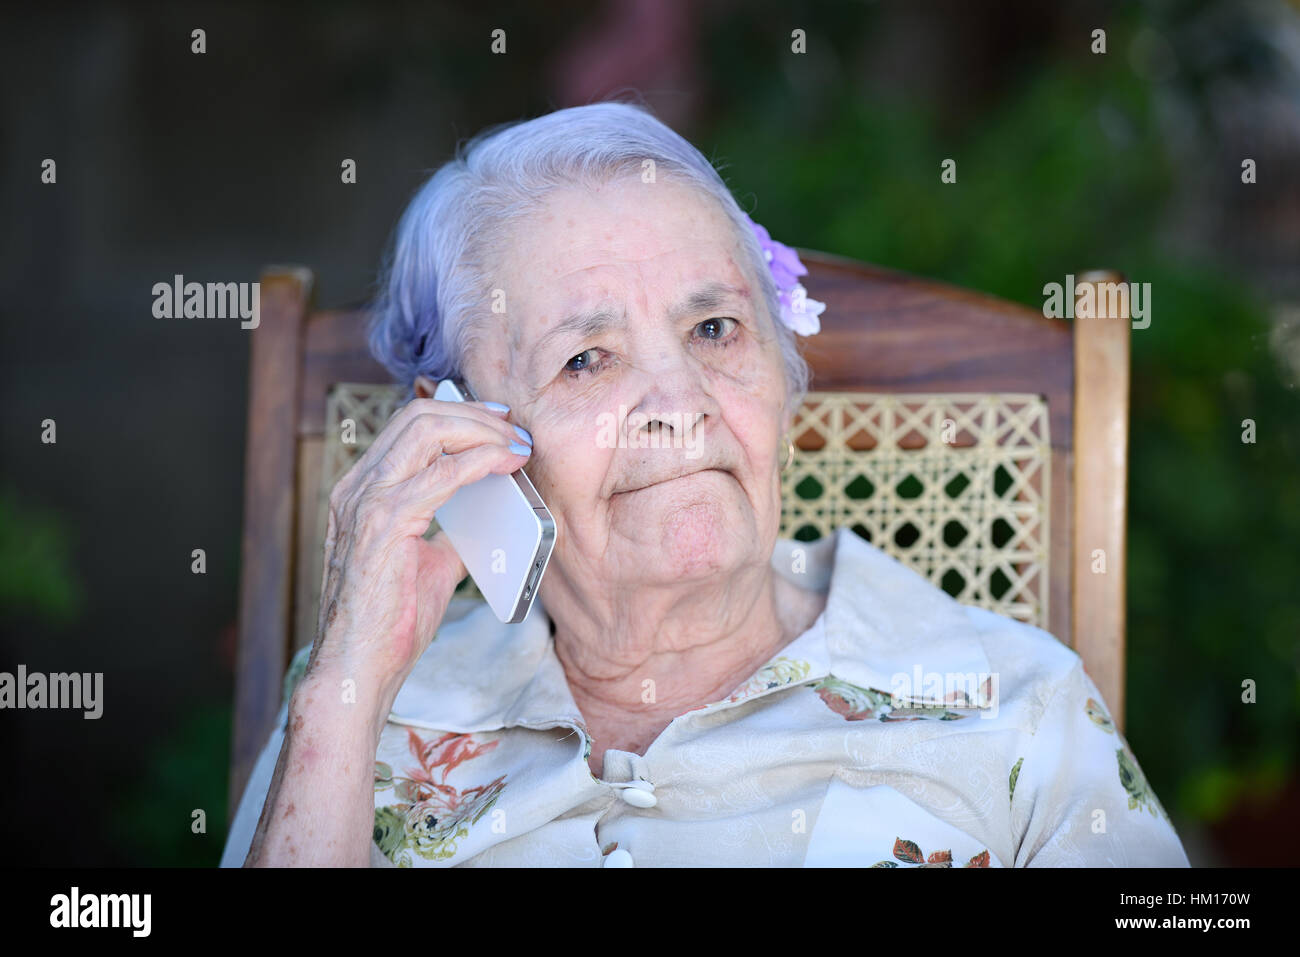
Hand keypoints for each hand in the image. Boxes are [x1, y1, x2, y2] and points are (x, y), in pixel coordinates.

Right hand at [305, 380, 530, 716]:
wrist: (358, 668)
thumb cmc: (389, 624)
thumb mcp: (428, 566)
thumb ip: (450, 536)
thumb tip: (491, 521)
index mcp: (362, 491)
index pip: (408, 426)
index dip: (458, 413)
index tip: (499, 420)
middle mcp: (358, 487)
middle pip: (418, 416)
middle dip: (474, 413)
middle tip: (515, 428)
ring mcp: (366, 501)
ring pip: (428, 430)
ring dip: (482, 431)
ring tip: (517, 444)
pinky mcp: (385, 523)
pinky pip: (442, 473)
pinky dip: (481, 460)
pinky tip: (507, 465)